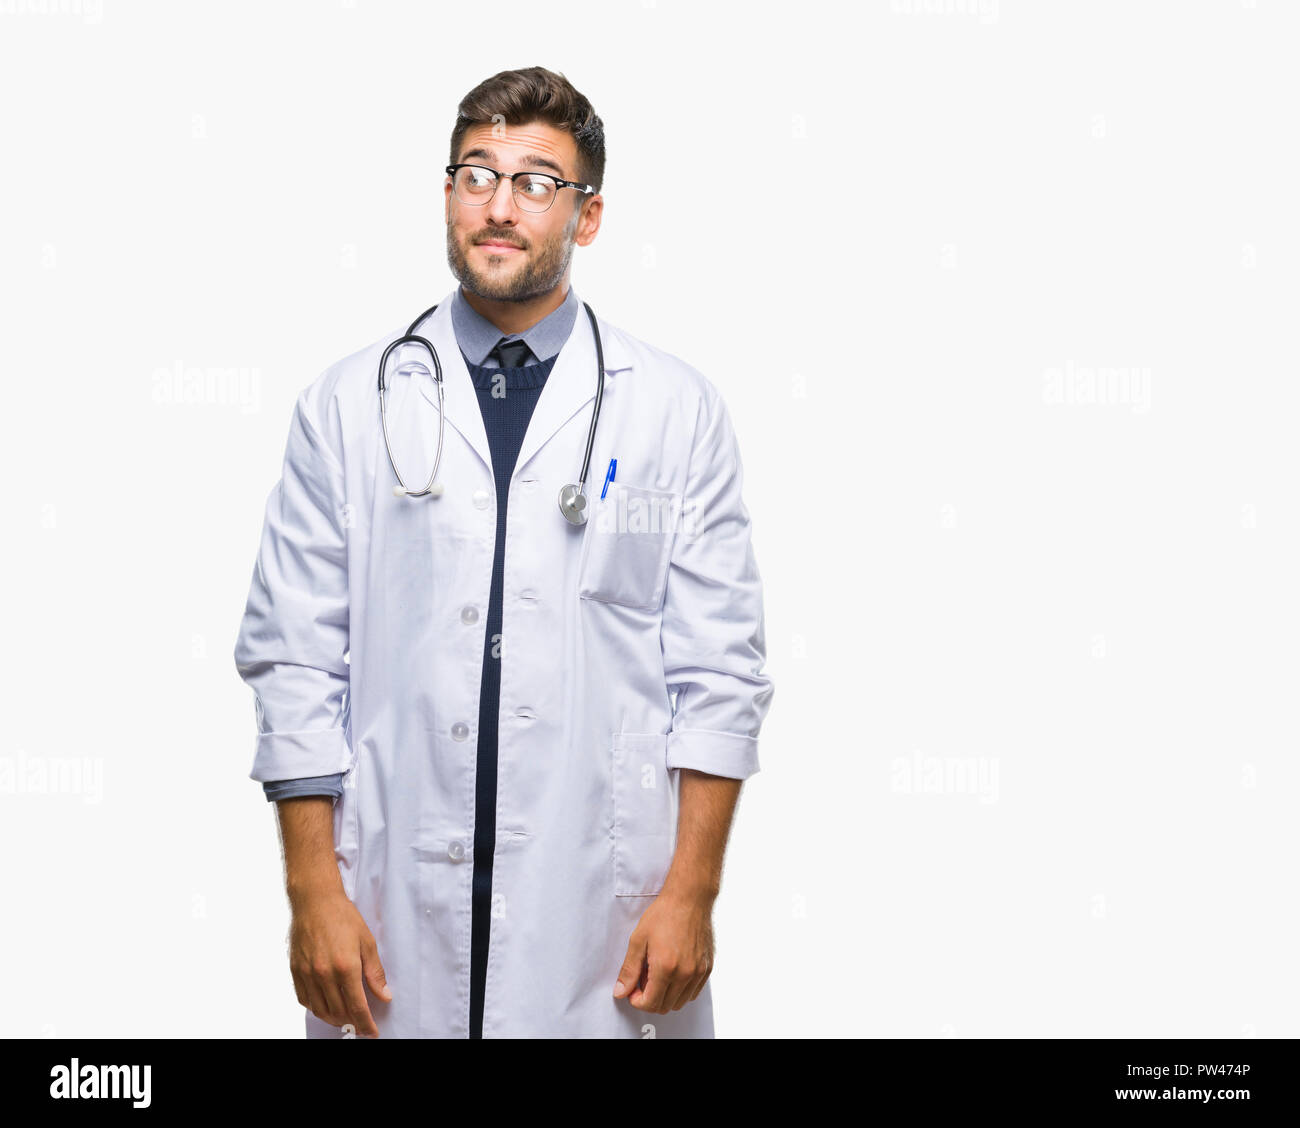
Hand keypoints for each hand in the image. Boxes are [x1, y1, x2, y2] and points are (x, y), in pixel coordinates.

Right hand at [288, 888, 391, 1036]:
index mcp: (346, 966)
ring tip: (345, 1017)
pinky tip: (326, 1004)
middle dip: (352, 1022)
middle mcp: (324, 974)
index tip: (371, 1033)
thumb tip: (384, 996)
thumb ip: (375, 972)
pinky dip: (317, 1007)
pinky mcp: (295, 971)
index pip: (357, 1007)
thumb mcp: (367, 942)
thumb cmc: (343, 917)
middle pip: (339, 1012)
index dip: (366, 1024)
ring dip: (334, 1019)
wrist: (315, 901)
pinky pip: (305, 999)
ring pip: (320, 1010)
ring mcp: (307, 974)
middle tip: (361, 1023)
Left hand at [612, 885, 714, 1013]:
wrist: (690, 898)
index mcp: (665, 967)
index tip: (633, 989)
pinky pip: (693, 993)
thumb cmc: (664, 914)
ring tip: (658, 974)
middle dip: (650, 999)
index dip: (636, 1000)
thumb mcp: (638, 939)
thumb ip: (629, 969)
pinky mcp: (708, 968)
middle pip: (665, 1007)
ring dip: (666, 996)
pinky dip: (681, 990)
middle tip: (643, 980)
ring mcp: (699, 972)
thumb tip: (620, 992)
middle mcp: (685, 974)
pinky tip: (673, 972)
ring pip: (680, 1002)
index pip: (650, 1004)